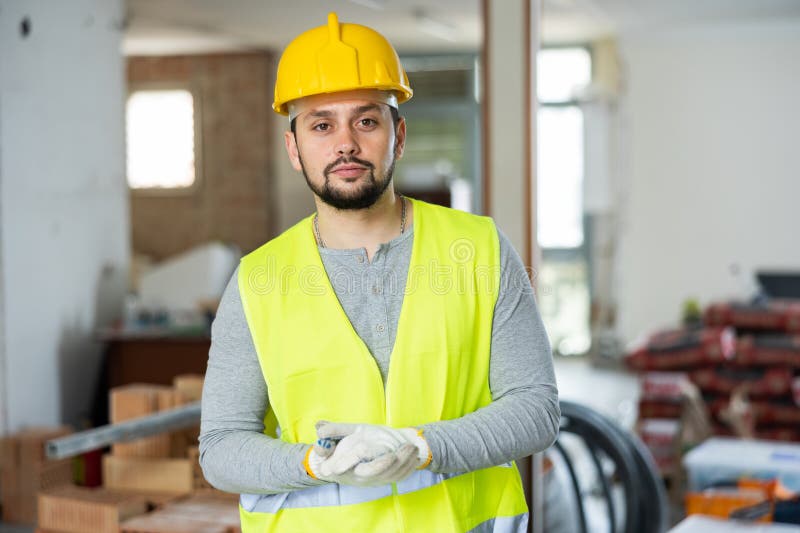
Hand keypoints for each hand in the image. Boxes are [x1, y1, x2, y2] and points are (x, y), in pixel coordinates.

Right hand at [309, 422, 431, 485]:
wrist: (353, 460)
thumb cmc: (345, 444)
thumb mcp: (341, 434)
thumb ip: (332, 430)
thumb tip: (319, 429)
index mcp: (345, 467)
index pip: (356, 468)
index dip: (374, 464)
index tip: (390, 455)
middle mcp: (360, 477)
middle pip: (376, 474)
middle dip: (390, 464)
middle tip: (402, 450)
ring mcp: (373, 480)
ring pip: (390, 476)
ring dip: (404, 462)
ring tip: (412, 447)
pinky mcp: (384, 481)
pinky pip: (398, 477)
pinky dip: (408, 468)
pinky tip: (414, 456)